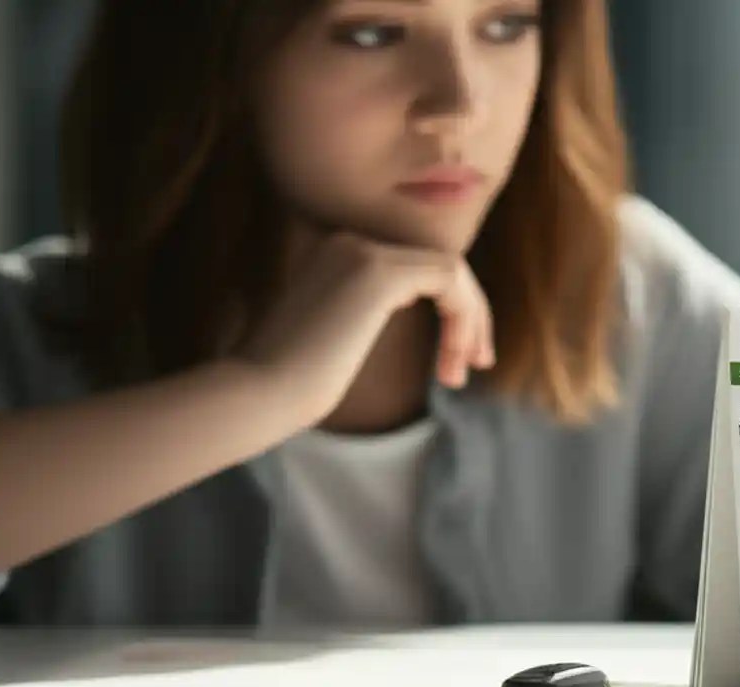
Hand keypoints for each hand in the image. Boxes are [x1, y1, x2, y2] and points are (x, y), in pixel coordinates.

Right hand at [233, 226, 494, 425]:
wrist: (261, 392)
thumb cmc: (293, 384)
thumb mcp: (340, 340)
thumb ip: (370, 315)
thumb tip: (432, 315)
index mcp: (339, 253)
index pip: (415, 270)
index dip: (449, 311)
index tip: (457, 361)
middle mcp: (352, 241)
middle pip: (438, 265)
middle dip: (469, 314)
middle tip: (478, 364)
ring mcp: (365, 250)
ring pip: (450, 271)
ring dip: (470, 322)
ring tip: (461, 373)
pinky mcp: (379, 271)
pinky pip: (449, 278)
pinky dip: (465, 317)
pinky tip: (455, 357)